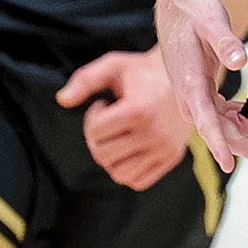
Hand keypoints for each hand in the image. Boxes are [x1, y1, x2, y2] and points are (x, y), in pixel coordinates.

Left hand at [56, 46, 195, 190]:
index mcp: (138, 110)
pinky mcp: (172, 158)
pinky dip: (127, 171)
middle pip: (103, 155)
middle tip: (107, 122)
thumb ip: (85, 80)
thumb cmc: (143, 71)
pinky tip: (129, 148)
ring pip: (119, 174)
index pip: (94, 132)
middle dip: (97, 139)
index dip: (91, 118)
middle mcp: (153, 133)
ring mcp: (164, 149)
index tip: (103, 105)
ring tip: (117, 137)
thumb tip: (61, 100)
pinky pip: (138, 181)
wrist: (186, 77)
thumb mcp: (114, 66)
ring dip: (110, 158)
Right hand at [155, 0, 247, 170]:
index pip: (204, 120)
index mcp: (190, 85)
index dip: (216, 143)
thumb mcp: (211, 20)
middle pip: (223, 134)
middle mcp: (193, 100)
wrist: (180, 12)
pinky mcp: (209, 97)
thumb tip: (241, 60)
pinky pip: (235, 114)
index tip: (226, 164)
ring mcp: (201, 101)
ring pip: (231, 128)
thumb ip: (225, 41)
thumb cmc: (194, 14)